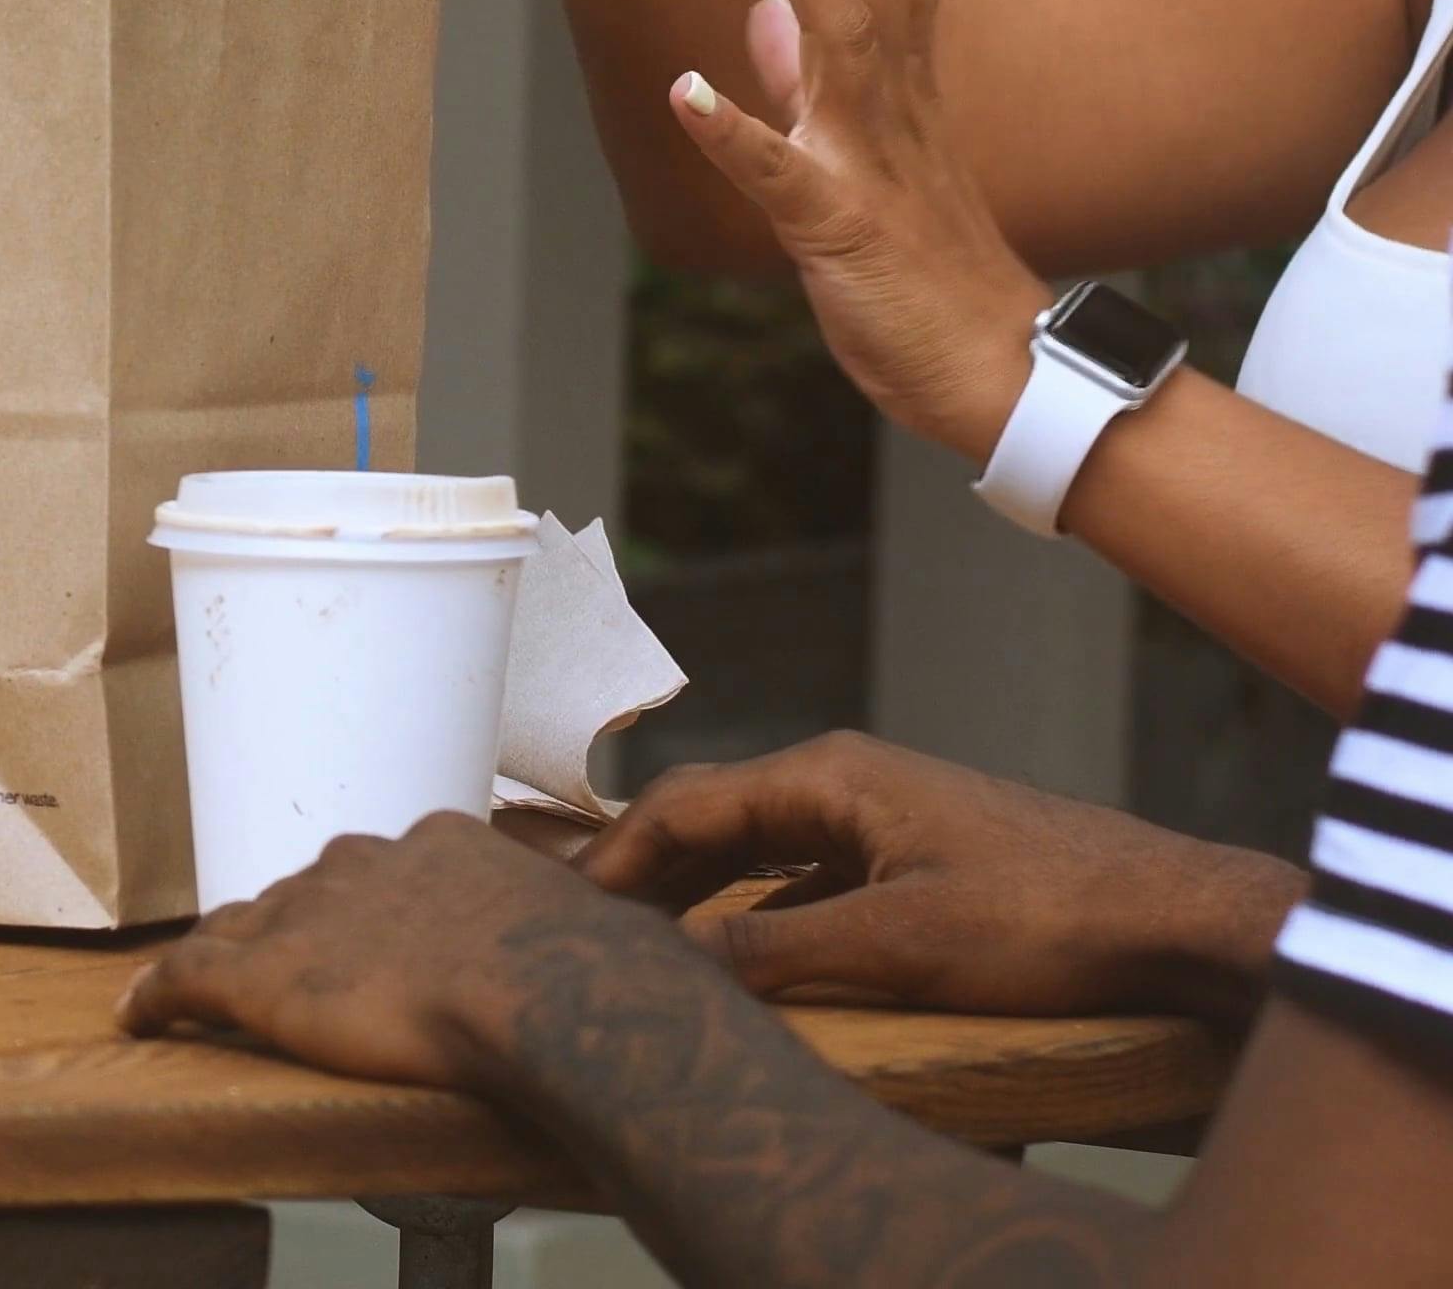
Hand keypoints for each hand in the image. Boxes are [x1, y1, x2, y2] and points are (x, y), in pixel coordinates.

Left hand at [118, 813, 687, 1093]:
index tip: (374, 932)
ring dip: (229, 951)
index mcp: (442, 846)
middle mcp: (365, 864)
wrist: (555, 993)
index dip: (371, 904)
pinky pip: (190, 974)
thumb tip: (654, 982)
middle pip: (311, 888)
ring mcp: (308, 914)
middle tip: (298, 961)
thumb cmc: (600, 975)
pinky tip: (137, 1013)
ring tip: (212, 980)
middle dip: (300, 920)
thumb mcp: (599, 936)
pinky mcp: (264, 972)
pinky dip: (159, 994)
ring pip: (246, 924)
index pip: (383, 868)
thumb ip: (591, 944)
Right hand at [579, 731, 1304, 1025]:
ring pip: (755, 844)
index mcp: (831, 775)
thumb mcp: (896, 944)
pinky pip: (801, 871)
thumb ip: (772, 952)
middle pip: (710, 814)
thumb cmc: (1045, 917)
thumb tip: (666, 962)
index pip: (683, 805)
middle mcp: (848, 781)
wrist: (1174, 918)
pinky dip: (752, 905)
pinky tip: (740, 953)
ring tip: (639, 939)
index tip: (562, 911)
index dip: (613, 859)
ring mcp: (884, 817)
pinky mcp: (915, 856)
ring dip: (694, 888)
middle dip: (640, 866)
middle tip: (579, 926)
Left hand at [668, 0, 1057, 459]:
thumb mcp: (862, 161)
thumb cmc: (925, 270)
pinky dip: (735, 133)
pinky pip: (782, 176)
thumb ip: (813, 84)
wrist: (996, 376)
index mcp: (902, 84)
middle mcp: (894, 103)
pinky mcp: (840, 230)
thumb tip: (764, 9)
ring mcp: (871, 160)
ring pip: (841, 37)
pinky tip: (684, 93)